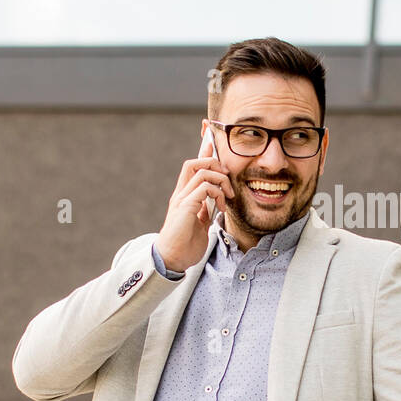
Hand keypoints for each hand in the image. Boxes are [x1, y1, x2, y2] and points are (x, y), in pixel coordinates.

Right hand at [156, 129, 235, 270]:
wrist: (173, 259)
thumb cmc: (185, 244)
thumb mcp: (200, 224)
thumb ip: (205, 211)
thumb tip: (215, 205)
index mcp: (185, 196)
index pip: (193, 167)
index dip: (204, 152)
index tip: (212, 140)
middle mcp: (181, 193)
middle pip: (194, 162)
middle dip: (214, 162)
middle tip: (228, 178)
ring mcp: (182, 198)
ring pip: (201, 170)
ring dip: (220, 179)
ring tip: (228, 196)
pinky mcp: (185, 206)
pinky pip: (204, 186)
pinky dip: (217, 192)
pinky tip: (222, 207)